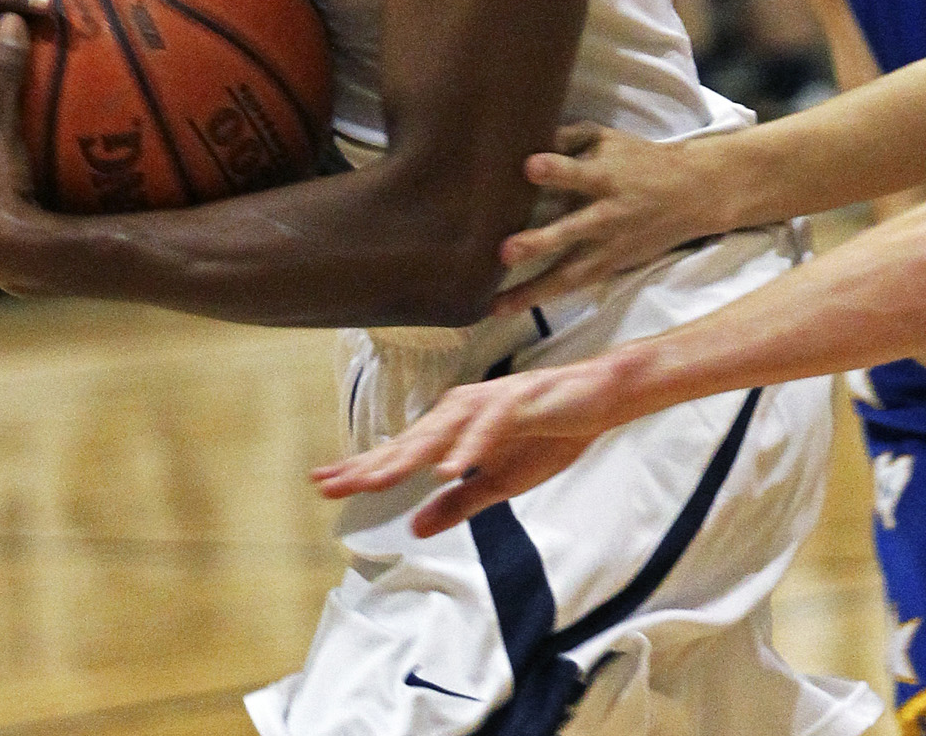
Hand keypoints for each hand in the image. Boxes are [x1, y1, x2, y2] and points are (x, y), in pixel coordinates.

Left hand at [311, 358, 630, 534]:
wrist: (600, 398)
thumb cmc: (550, 433)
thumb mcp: (500, 482)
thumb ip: (459, 503)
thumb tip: (417, 527)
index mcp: (455, 428)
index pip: (403, 453)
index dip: (364, 469)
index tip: (325, 484)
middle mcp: (462, 410)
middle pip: (409, 444)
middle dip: (370, 466)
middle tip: (330, 485)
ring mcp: (488, 404)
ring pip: (439, 434)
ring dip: (406, 459)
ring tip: (376, 482)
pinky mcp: (518, 402)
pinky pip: (487, 428)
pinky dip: (467, 448)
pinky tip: (448, 469)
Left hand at [495, 123, 726, 314]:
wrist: (692, 194)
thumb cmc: (639, 161)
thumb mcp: (609, 139)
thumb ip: (568, 137)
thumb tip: (525, 134)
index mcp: (606, 177)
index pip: (579, 173)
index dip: (556, 170)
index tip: (530, 166)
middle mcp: (606, 215)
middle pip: (572, 231)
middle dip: (540, 242)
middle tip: (506, 251)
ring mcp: (608, 247)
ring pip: (571, 273)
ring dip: (534, 290)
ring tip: (497, 305)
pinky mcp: (609, 267)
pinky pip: (573, 286)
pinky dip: (541, 297)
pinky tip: (507, 307)